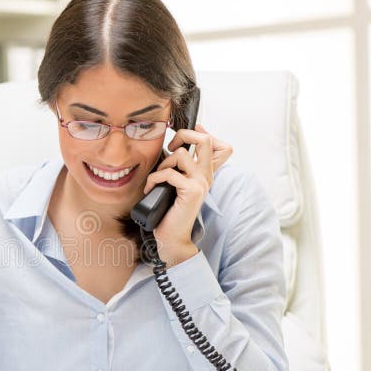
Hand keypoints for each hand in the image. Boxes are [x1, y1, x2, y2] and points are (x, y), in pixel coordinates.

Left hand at [142, 124, 232, 264]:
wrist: (172, 237)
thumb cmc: (170, 211)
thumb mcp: (176, 185)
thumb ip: (178, 168)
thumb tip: (173, 146)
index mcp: (205, 173)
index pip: (219, 145)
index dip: (202, 133)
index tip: (185, 136)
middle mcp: (206, 176)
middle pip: (205, 140)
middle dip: (184, 136)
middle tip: (171, 147)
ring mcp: (201, 183)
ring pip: (181, 154)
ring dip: (162, 164)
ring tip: (157, 178)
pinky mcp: (191, 191)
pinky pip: (169, 173)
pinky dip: (154, 179)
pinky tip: (151, 189)